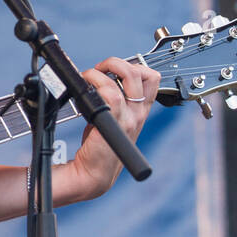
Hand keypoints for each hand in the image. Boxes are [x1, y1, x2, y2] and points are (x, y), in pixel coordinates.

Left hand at [66, 56, 160, 199]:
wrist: (92, 173)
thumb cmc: (98, 147)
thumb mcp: (113, 121)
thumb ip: (114, 102)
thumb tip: (101, 79)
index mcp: (140, 111)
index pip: (152, 79)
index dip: (135, 66)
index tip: (114, 70)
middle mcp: (138, 113)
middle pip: (143, 73)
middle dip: (119, 63)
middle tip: (101, 69)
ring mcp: (129, 118)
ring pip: (128, 77)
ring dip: (104, 71)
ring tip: (90, 77)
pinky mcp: (115, 122)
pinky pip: (111, 94)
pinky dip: (96, 84)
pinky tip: (84, 90)